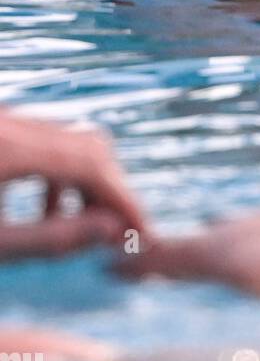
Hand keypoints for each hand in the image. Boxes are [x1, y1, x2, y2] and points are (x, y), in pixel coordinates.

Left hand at [0, 110, 148, 258]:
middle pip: (89, 147)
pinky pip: (50, 141)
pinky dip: (64, 173)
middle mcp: (14, 123)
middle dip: (111, 190)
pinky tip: (50, 209)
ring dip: (89, 182)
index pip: (89, 165)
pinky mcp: (7, 126)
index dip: (122, 199)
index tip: (144, 232)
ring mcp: (11, 120)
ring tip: (85, 226)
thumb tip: (111, 231)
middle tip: (122, 234)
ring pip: (73, 140)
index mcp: (11, 148)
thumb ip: (49, 239)